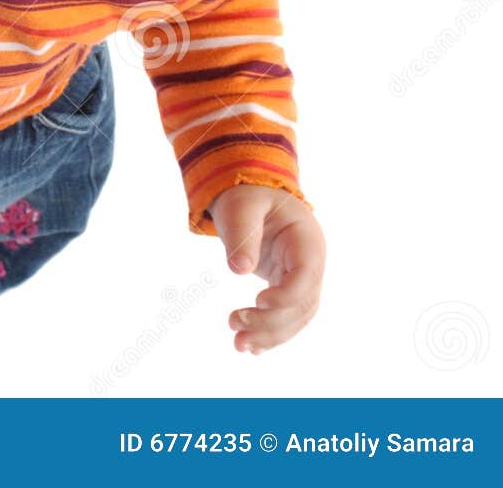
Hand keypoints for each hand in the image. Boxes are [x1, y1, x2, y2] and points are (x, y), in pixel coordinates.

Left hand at [208, 184, 324, 355]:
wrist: (252, 195)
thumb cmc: (248, 196)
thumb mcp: (241, 206)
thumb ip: (241, 234)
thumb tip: (239, 269)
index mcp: (306, 240)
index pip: (307, 275)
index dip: (287, 294)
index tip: (258, 301)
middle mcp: (310, 263)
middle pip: (302, 303)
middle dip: (271, 321)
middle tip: (233, 324)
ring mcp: (301, 278)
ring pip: (296, 316)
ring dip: (270, 335)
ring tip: (239, 345)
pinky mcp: (287, 287)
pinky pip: (286, 316)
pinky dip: (271, 334)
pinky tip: (251, 348)